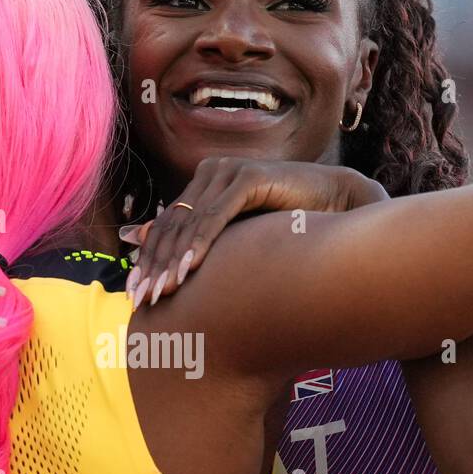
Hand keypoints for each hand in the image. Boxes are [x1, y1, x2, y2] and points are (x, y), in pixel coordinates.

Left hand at [120, 157, 387, 307]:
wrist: (336, 205)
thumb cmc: (288, 225)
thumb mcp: (237, 238)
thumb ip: (198, 240)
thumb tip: (137, 241)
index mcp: (204, 184)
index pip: (167, 225)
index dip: (149, 261)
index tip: (136, 296)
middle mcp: (210, 173)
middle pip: (172, 225)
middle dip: (154, 266)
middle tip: (141, 301)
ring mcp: (228, 172)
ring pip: (189, 223)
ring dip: (172, 262)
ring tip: (160, 294)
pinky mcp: (247, 178)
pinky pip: (215, 217)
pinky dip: (200, 245)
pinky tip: (188, 270)